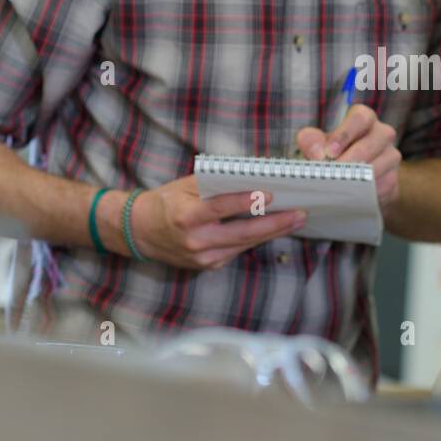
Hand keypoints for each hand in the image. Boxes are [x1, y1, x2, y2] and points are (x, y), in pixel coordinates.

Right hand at [127, 174, 305, 270]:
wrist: (140, 232)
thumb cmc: (166, 202)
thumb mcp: (185, 186)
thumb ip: (215, 183)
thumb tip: (251, 175)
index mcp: (185, 217)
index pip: (220, 209)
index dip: (246, 202)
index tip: (270, 194)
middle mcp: (194, 241)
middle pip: (241, 233)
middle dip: (274, 224)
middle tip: (299, 214)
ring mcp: (201, 257)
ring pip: (244, 244)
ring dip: (272, 233)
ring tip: (295, 221)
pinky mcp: (208, 265)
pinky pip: (237, 250)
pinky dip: (256, 239)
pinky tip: (274, 229)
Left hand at [296, 104, 401, 209]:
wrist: (349, 181)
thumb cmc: (333, 155)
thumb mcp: (317, 145)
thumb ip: (311, 141)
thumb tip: (317, 152)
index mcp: (364, 119)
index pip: (360, 118)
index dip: (345, 134)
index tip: (329, 151)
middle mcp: (382, 134)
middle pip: (371, 142)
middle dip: (350, 158)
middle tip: (332, 171)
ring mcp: (391, 156)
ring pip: (379, 164)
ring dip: (357, 175)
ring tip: (337, 183)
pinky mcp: (392, 179)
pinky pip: (381, 184)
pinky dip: (365, 190)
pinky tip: (350, 193)